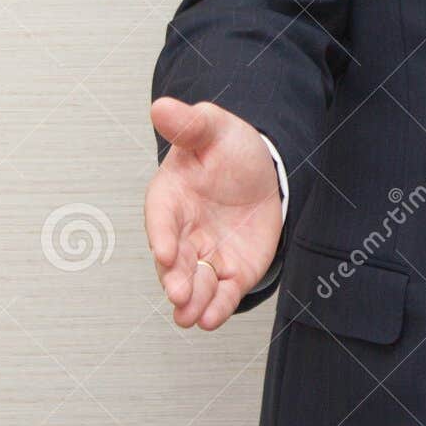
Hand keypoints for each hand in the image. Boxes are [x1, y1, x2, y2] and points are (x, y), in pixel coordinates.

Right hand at [146, 96, 282, 329]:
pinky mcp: (232, 270)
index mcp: (171, 197)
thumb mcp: (213, 128)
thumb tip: (161, 106)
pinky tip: (211, 319)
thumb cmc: (228, 148)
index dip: (162, 236)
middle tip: (178, 292)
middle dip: (175, 278)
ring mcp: (207, 254)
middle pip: (175, 261)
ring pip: (195, 283)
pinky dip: (217, 307)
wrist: (263, 168)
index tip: (166, 251)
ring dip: (192, 300)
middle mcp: (184, 231)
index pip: (161, 218)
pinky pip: (222, 293)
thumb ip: (189, 124)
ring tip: (191, 316)